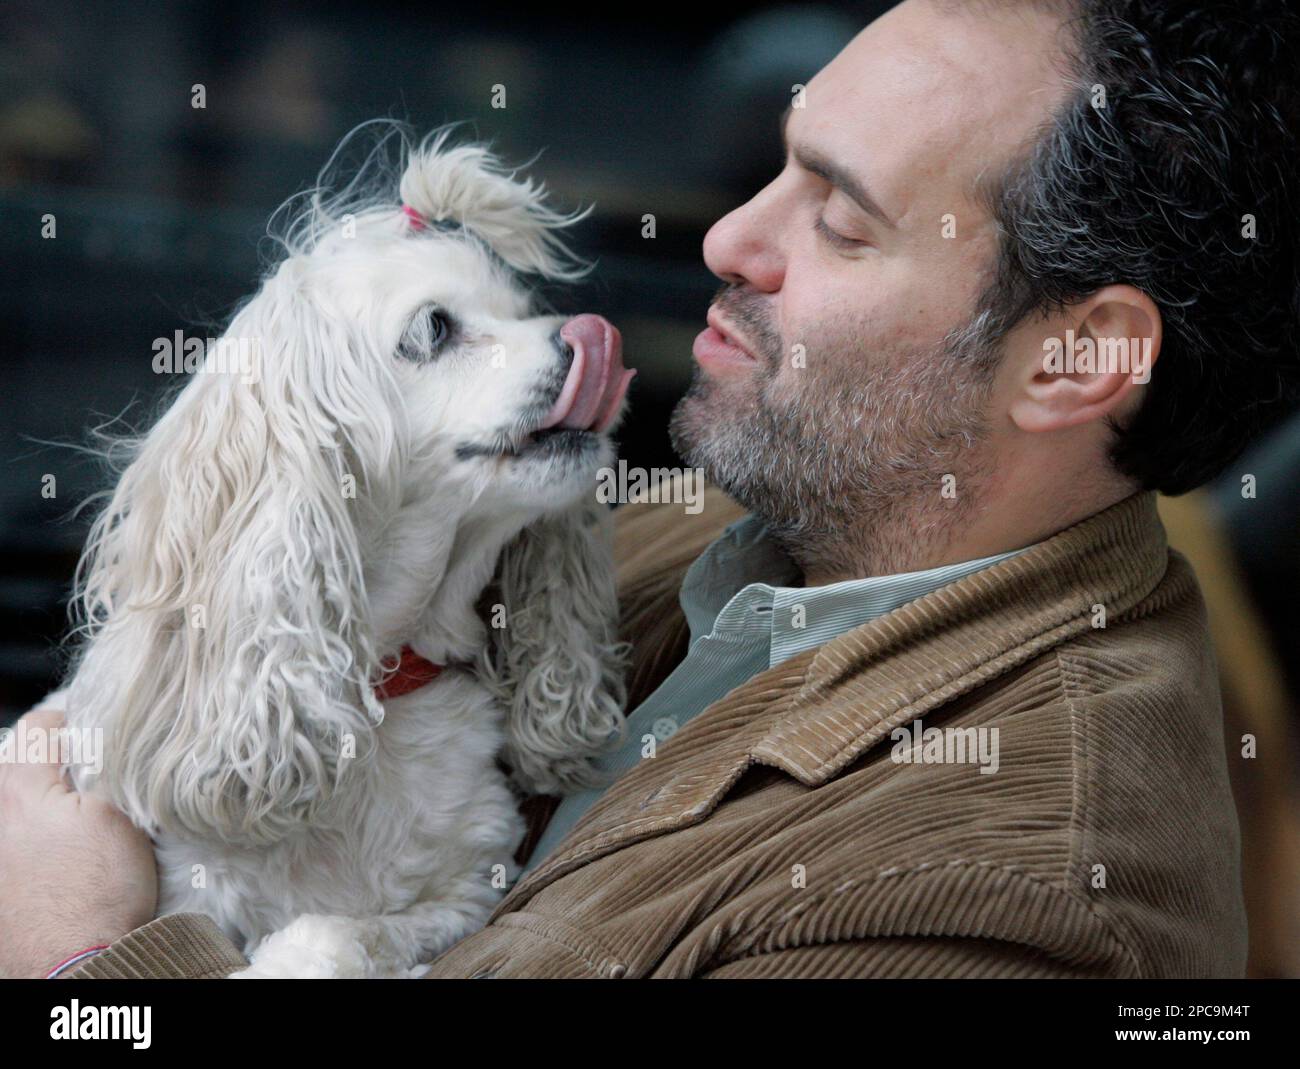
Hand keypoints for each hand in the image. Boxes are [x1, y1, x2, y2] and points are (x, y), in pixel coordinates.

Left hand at [0, 707, 156, 977]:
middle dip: (57, 766)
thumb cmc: (98, 891)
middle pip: (21, 765)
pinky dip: (38, 841)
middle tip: (95, 784)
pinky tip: (65, 860)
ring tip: (80, 826)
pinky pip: (17, 843)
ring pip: (19, 806)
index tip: (100, 737)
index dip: (76, 724)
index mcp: (17, 788)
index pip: (39, 726)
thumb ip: (99, 768)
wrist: (80, 963)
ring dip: (46, 806)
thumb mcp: (116, 812)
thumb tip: (96, 743)